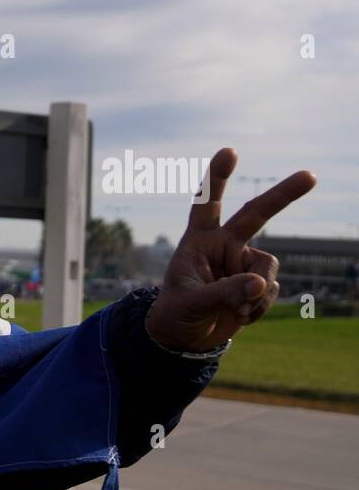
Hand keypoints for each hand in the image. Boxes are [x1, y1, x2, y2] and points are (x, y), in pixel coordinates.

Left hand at [146, 148, 316, 351]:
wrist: (186, 337)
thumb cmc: (177, 313)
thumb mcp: (192, 303)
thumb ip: (224, 293)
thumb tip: (259, 284)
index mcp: (199, 241)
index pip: (206, 205)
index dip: (217, 178)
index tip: (230, 152)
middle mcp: (224, 245)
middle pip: (256, 214)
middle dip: (283, 195)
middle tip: (310, 176)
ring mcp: (243, 262)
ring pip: (268, 267)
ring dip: (257, 292)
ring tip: (236, 310)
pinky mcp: (257, 282)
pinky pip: (269, 289)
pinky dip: (259, 307)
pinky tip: (240, 316)